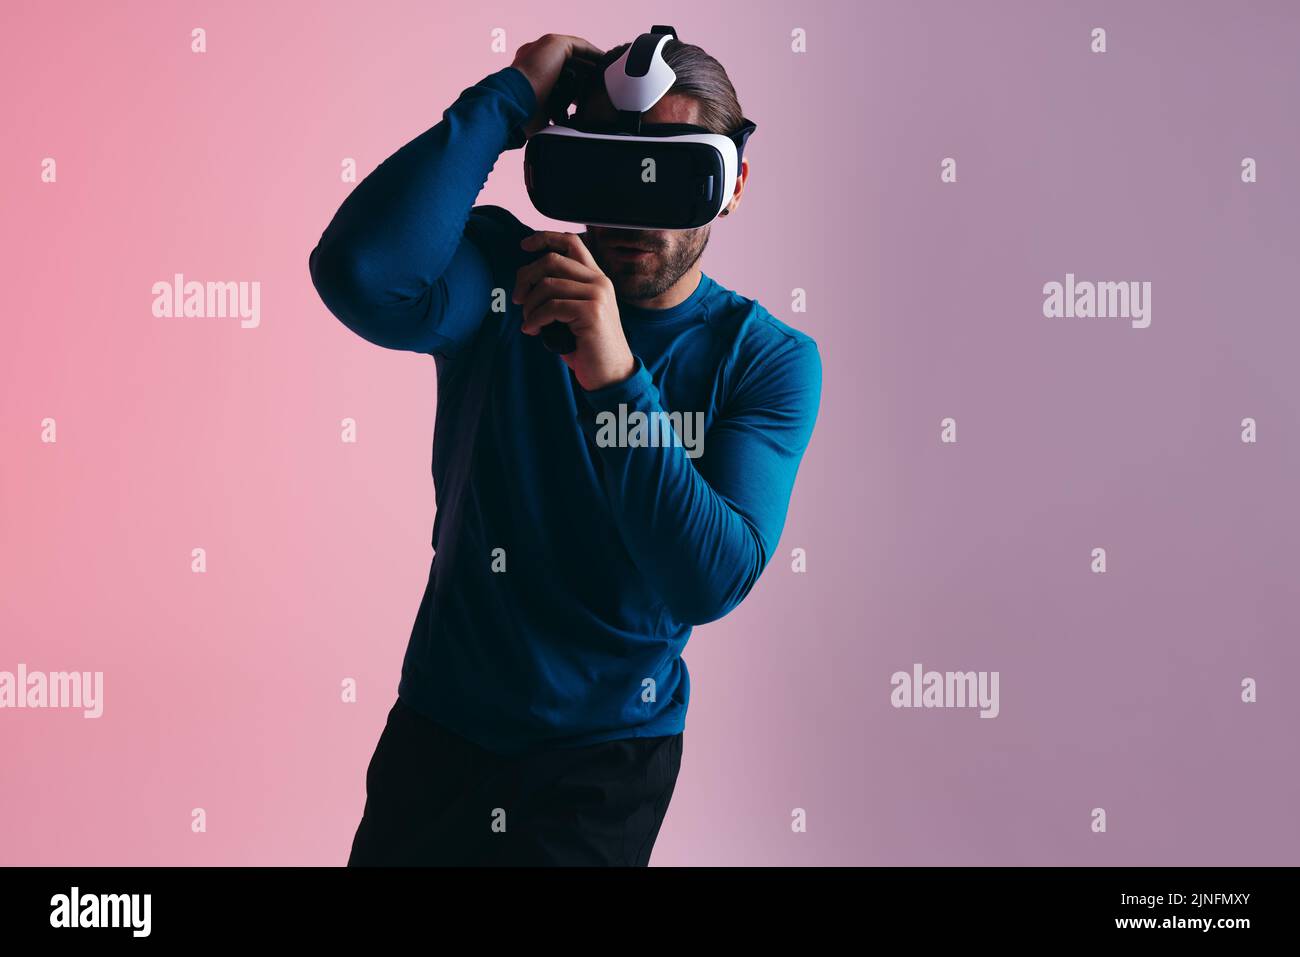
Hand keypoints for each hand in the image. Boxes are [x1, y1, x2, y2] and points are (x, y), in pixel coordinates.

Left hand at [509, 34, 603, 139]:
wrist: (518, 106)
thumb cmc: (532, 73)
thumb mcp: (555, 44)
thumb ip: (574, 44)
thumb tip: (589, 54)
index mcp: (541, 52)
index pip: (572, 51)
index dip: (590, 57)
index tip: (605, 64)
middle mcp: (540, 70)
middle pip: (573, 71)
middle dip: (588, 77)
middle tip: (601, 82)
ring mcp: (542, 91)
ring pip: (570, 92)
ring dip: (580, 95)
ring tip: (592, 98)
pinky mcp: (543, 111)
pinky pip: (563, 110)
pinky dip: (571, 111)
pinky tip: (579, 112)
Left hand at [513, 232, 634, 391]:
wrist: (611, 374)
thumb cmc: (587, 346)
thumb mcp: (573, 313)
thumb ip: (559, 292)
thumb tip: (525, 283)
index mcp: (596, 278)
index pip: (571, 241)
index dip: (544, 238)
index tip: (523, 246)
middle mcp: (599, 281)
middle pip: (552, 260)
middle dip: (526, 277)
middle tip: (517, 299)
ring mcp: (598, 295)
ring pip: (548, 284)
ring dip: (529, 305)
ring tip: (529, 322)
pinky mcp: (592, 312)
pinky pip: (551, 307)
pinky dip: (535, 319)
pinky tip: (533, 331)